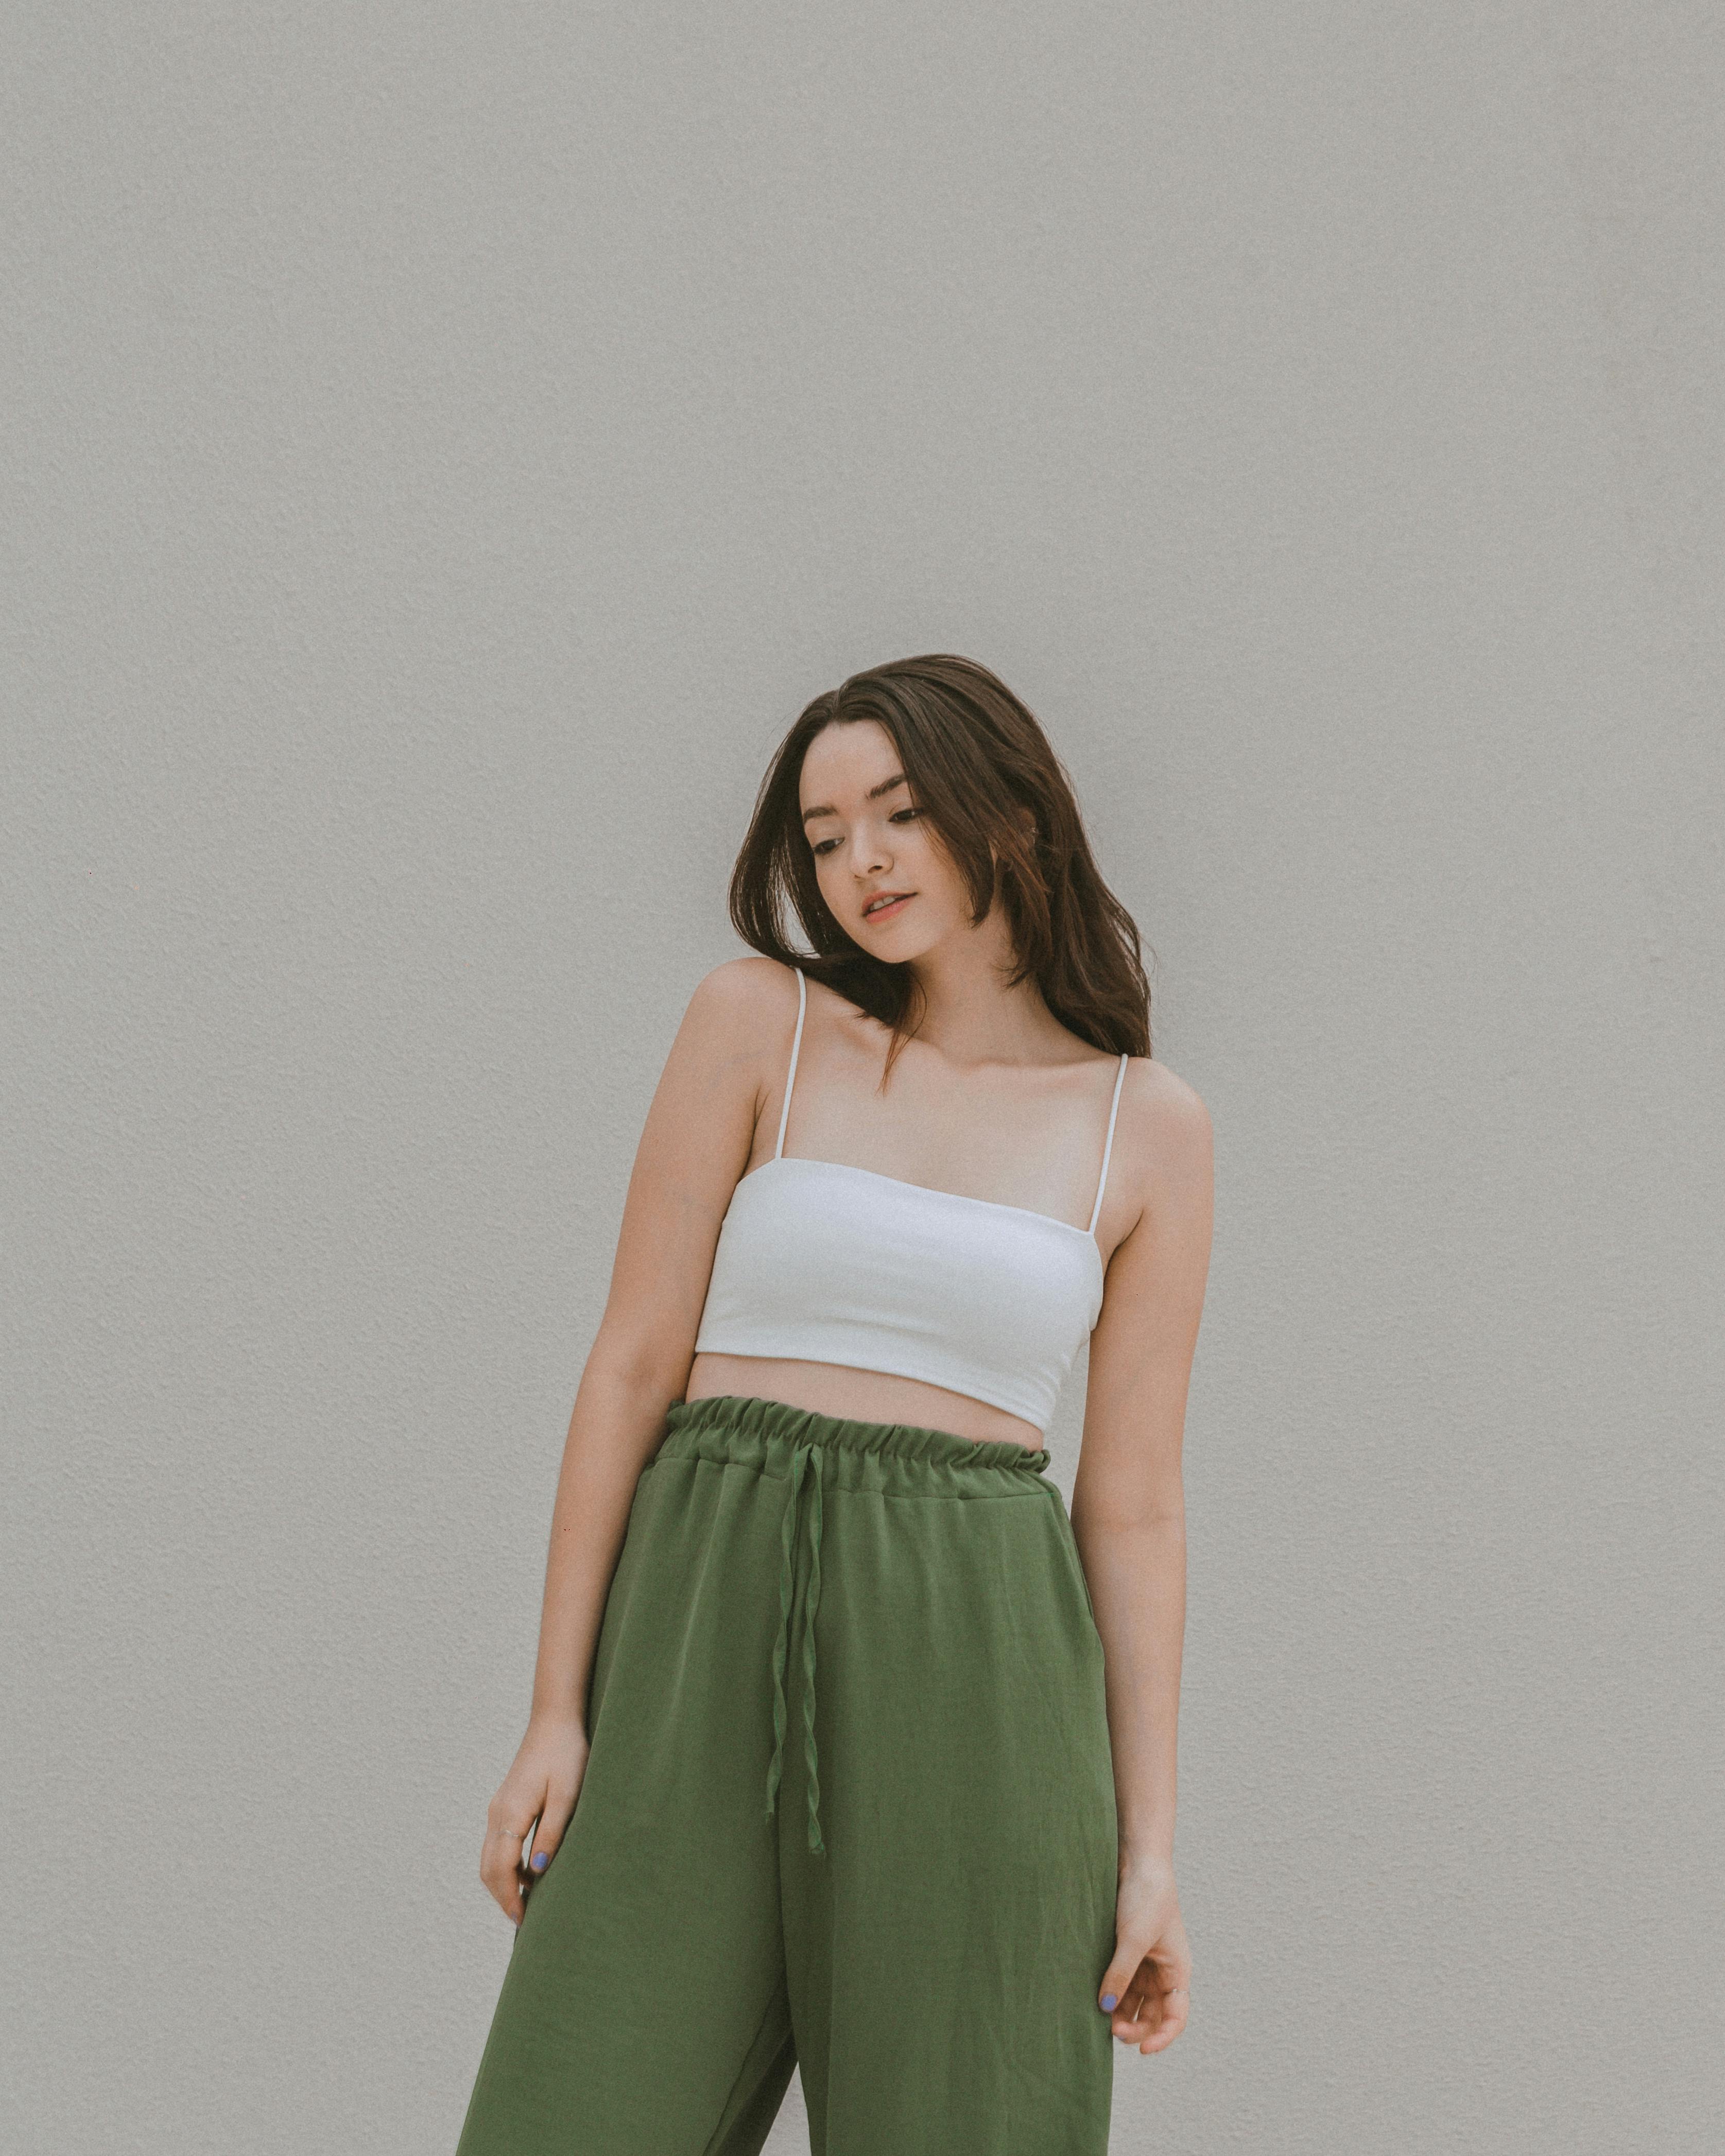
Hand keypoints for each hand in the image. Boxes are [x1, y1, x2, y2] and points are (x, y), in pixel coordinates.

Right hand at [480, 1710, 589, 1925]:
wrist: (555, 1721)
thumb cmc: (567, 1755)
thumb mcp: (567, 1796)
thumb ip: (551, 1834)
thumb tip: (536, 1873)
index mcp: (510, 1813)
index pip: (500, 1868)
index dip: (509, 1898)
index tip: (523, 1921)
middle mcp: (497, 1813)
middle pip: (488, 1868)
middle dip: (502, 1897)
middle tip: (523, 1922)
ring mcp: (498, 1808)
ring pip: (489, 1858)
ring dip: (503, 1883)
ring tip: (527, 1903)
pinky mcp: (505, 1804)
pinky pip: (497, 1844)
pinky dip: (506, 1865)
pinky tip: (529, 1873)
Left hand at [1097, 1857, 1191, 2054]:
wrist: (1136, 1861)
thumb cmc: (1146, 1897)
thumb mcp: (1133, 1938)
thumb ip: (1120, 1974)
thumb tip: (1105, 2008)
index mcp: (1177, 1970)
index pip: (1176, 2016)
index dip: (1162, 2038)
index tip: (1143, 2051)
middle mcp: (1162, 1972)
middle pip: (1152, 2015)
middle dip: (1135, 2028)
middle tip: (1112, 2032)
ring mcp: (1143, 1963)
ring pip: (1133, 2002)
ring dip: (1119, 2014)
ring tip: (1098, 2019)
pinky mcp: (1125, 1953)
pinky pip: (1119, 1983)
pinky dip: (1110, 1994)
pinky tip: (1095, 2000)